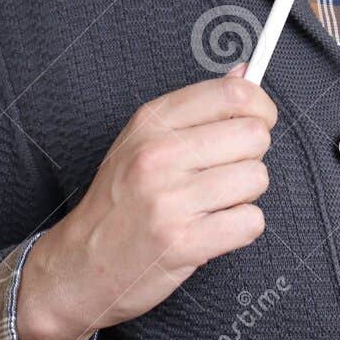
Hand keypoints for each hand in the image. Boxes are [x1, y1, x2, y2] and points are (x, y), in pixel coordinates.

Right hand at [14, 65, 274, 339]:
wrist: (79, 266)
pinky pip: (250, 222)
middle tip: (224, 173)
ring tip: (212, 204)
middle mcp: (159, 155)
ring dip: (244, 196)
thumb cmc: (117, 202)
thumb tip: (243, 73)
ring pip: (256, 179)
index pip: (233, 94)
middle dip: (251, 156)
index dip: (260, 107)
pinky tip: (212, 229)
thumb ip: (195, 108)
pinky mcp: (182, 242)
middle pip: (254, 135)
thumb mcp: (142, 141)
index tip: (258, 122)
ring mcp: (170, 199)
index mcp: (151, 122)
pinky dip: (240, 229)